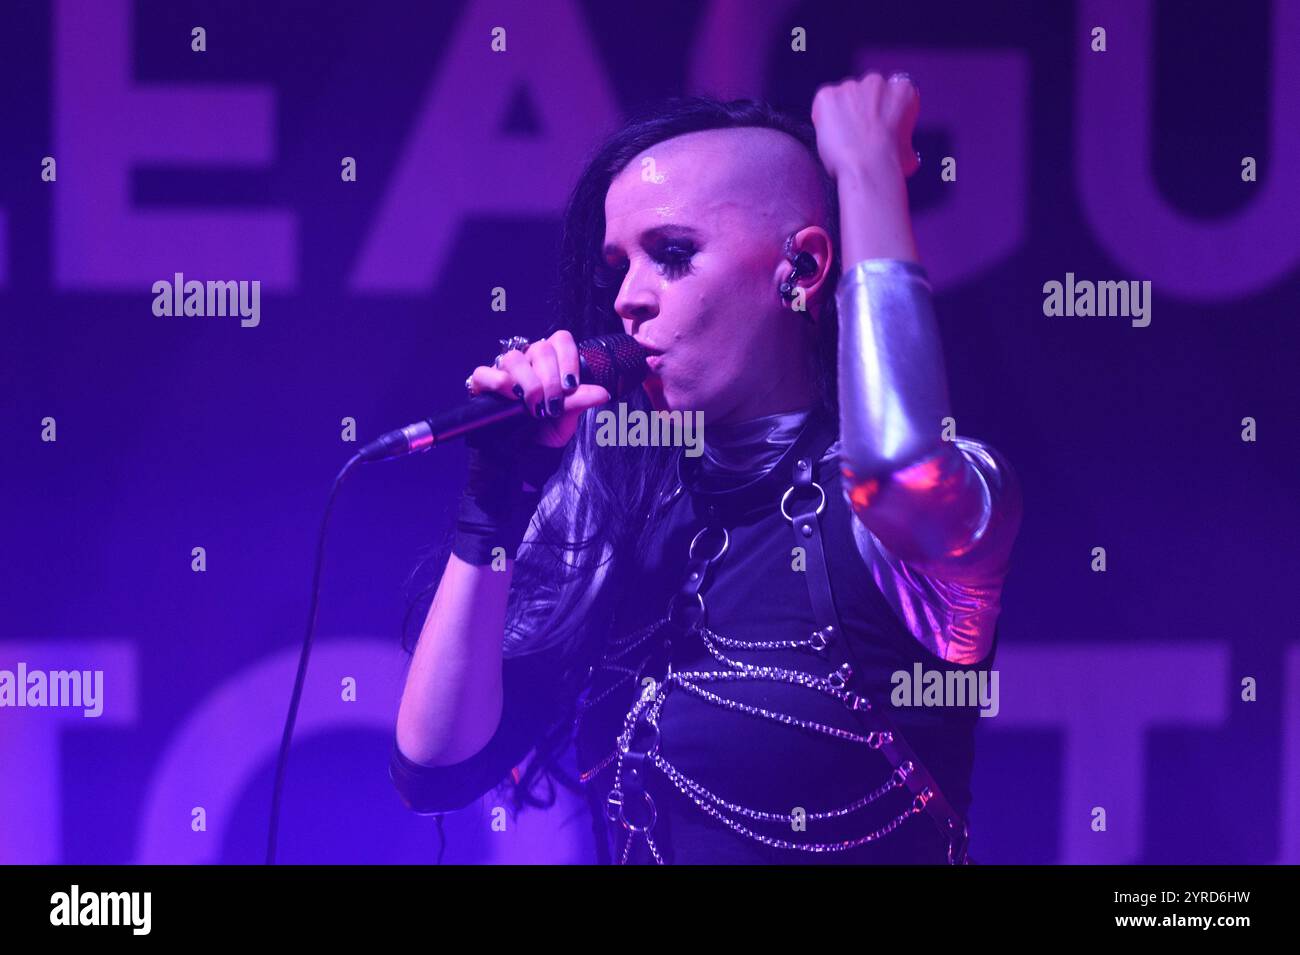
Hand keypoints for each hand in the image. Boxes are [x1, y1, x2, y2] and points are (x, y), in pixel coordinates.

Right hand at [467, 329, 610, 447]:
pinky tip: (511, 399)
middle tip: (553, 405)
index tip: (571, 386)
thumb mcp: (567, 418)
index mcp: (551, 361)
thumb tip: (602, 393)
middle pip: (540, 349)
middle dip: (551, 380)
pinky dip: (498, 383)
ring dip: (529, 383)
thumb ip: (581, 402)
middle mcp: (528, 360)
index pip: (561, 340)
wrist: (523, 452)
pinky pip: (484, 373)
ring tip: (534, 406)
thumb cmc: (546, 429)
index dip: (568, 359)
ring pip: (514, 358)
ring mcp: (504, 369)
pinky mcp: (482, 383)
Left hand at [811, 71, 919, 184]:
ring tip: (843, 140)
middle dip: (860, 109)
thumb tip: (907, 158)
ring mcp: (850, 86)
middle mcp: (877, 82)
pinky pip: (823, 103)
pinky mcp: (828, 95)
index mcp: (903, 91)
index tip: (877, 128)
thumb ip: (903, 142)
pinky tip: (829, 136)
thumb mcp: (908, 154)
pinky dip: (823, 117)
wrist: (868, 168)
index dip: (881, 112)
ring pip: (843, 97)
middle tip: (857, 136)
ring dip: (841, 113)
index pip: (890, 93)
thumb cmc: (889, 165)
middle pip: (864, 92)